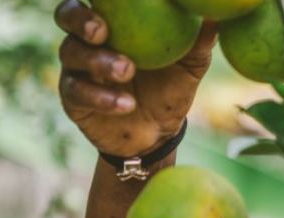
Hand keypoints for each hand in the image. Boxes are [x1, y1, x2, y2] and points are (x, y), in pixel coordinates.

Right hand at [54, 0, 215, 156]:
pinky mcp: (72, 98)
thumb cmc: (170, 89)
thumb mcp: (189, 67)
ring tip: (126, 71)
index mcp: (113, 23)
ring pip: (72, 53)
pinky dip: (102, 97)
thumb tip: (215, 17)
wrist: (157, 134)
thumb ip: (199, 41)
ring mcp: (76, 68)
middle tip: (102, 30)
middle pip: (67, 16)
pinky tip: (126, 104)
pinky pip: (77, 92)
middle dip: (80, 19)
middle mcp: (87, 40)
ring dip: (99, 61)